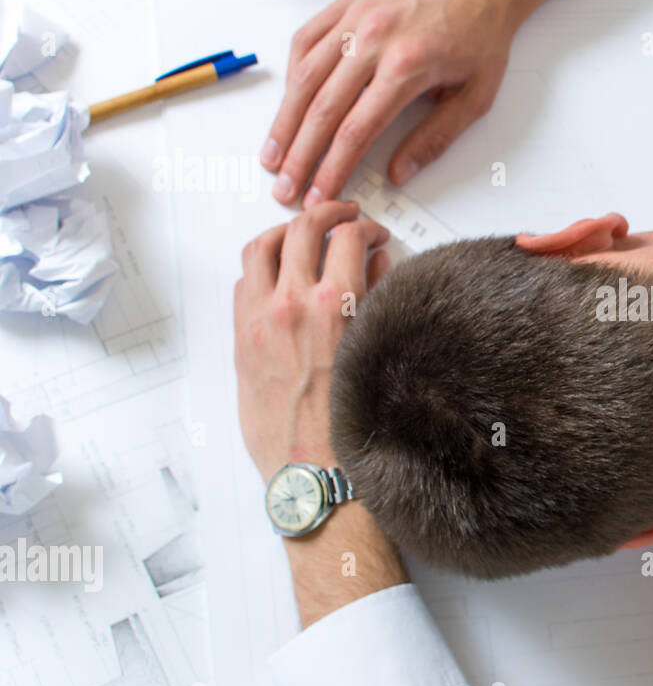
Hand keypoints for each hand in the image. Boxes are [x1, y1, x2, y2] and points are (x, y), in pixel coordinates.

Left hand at [234, 200, 391, 482]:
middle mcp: (291, 305)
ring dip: (285, 231)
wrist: (315, 472)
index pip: (348, 236)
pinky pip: (243, 283)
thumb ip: (377, 301)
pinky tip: (280, 272)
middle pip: (303, 228)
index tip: (374, 234)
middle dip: (329, 213)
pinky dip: (262, 265)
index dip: (366, 227)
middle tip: (344, 216)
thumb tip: (376, 266)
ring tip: (303, 234)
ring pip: (261, 247)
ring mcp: (260, 321)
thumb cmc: (353, 425)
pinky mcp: (242, 341)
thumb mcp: (376, 352)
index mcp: (334, 306)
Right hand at [259, 0, 524, 207]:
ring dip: (285, 120)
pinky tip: (289, 103)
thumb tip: (399, 174)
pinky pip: (307, 39)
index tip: (319, 194)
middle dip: (299, 154)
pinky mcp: (347, 1)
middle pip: (323, 108)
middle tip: (284, 187)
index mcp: (407, 66)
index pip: (356, 130)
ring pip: (305, 74)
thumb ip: (435, 138)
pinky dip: (293, 73)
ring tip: (273, 154)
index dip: (333, 168)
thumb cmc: (483, 34)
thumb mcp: (476, 96)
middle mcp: (374, 38)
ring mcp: (356, 16)